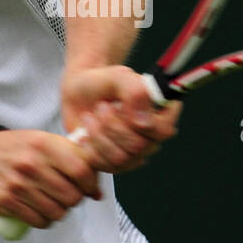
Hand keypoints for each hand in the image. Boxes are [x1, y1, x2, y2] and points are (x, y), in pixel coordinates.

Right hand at [0, 129, 100, 230]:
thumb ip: (70, 156)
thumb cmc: (14, 149)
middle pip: (71, 195)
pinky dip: (45, 220)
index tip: (90, 188)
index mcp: (43, 144)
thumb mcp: (40, 140)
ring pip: (57, 212)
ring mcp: (17, 184)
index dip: (91, 183)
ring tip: (53, 203)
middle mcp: (31, 164)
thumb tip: (96, 189)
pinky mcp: (6, 202)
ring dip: (60, 211)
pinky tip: (41, 211)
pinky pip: (39, 221)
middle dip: (75, 200)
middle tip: (68, 196)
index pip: (81, 169)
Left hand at [60, 66, 181, 173]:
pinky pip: (104, 166)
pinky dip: (90, 147)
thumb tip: (143, 123)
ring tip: (90, 117)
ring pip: (120, 158)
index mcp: (160, 116)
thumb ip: (135, 92)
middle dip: (113, 124)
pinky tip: (85, 133)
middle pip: (138, 146)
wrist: (78, 92)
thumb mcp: (119, 76)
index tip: (122, 105)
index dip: (143, 122)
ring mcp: (132, 155)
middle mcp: (150, 139)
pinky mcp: (113, 164)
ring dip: (99, 134)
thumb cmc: (103, 82)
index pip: (163, 131)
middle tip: (101, 106)